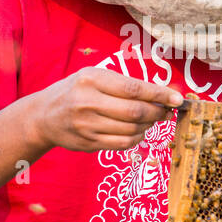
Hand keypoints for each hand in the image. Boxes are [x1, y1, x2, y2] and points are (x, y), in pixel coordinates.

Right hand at [29, 69, 182, 152]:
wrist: (43, 116)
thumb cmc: (76, 91)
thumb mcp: (94, 77)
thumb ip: (124, 83)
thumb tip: (163, 93)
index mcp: (91, 80)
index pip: (133, 88)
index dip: (159, 95)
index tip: (178, 99)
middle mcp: (87, 102)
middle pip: (134, 112)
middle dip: (157, 112)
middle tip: (166, 111)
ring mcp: (86, 125)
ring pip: (131, 130)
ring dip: (148, 126)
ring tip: (151, 119)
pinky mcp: (88, 143)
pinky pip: (122, 144)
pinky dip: (137, 138)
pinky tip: (139, 131)